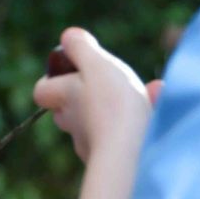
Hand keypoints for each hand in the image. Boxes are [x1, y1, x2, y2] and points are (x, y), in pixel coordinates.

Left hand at [33, 28, 161, 163]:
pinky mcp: (113, 161)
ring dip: (117, 107)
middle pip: (67, 109)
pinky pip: (122, 136)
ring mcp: (92, 145)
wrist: (131, 155)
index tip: (74, 69)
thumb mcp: (96, 65)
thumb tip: (68, 37)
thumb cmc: (113, 105)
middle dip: (85, 97)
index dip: (53, 80)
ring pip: (98, 122)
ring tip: (144, 94)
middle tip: (107, 85)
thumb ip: (81, 48)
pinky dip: (137, 123)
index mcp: (65, 98)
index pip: (42, 90)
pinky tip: (158, 110)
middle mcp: (73, 124)